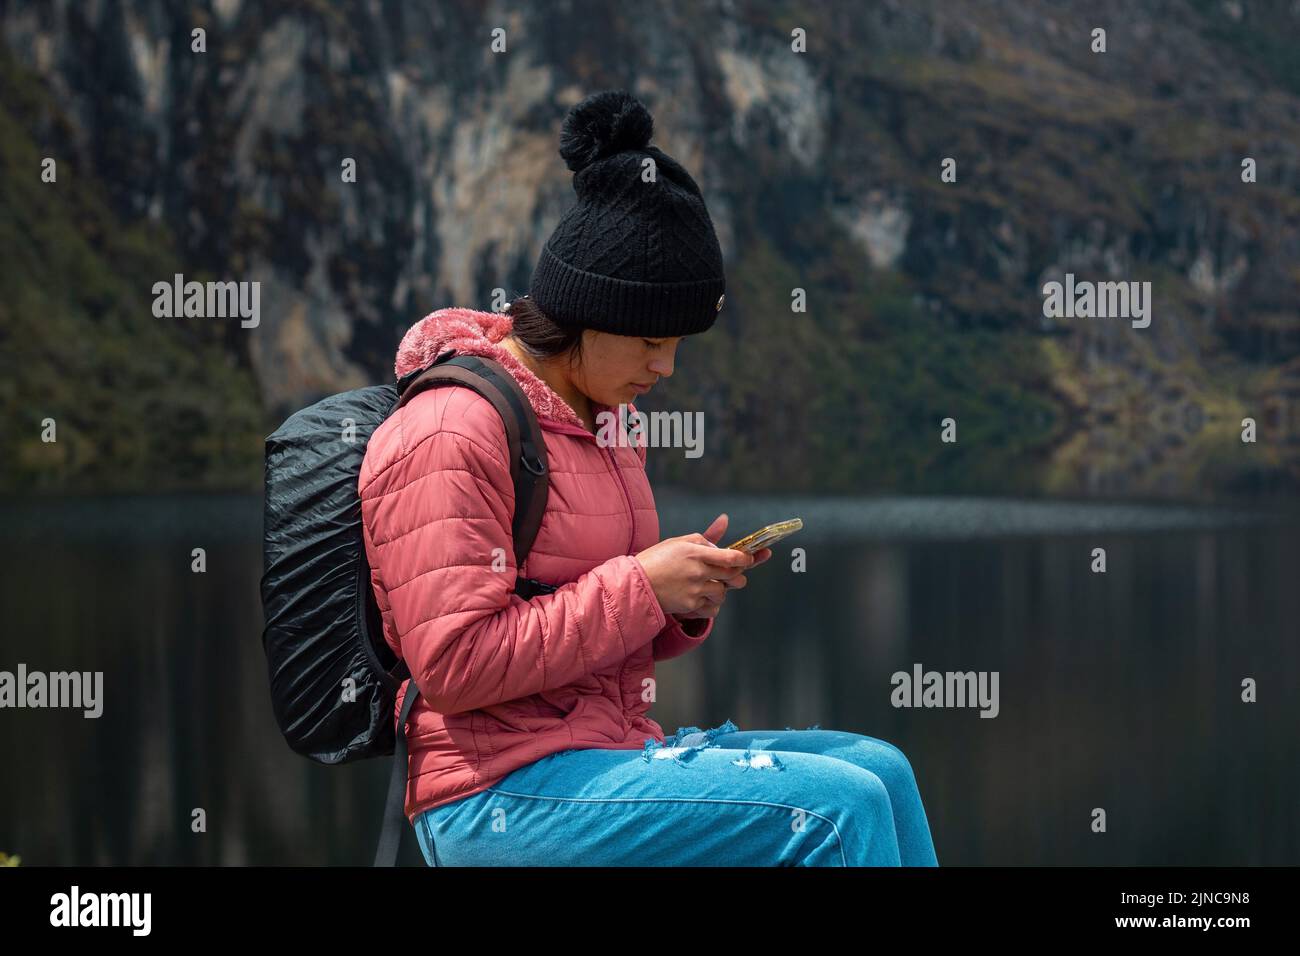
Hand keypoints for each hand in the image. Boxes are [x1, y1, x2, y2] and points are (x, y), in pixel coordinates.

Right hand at [635, 513, 761, 618]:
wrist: (636, 584)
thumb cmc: (657, 560)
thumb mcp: (679, 542)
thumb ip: (704, 536)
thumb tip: (725, 521)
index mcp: (695, 552)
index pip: (730, 557)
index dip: (745, 559)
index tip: (749, 559)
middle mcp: (697, 571)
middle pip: (732, 576)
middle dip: (738, 576)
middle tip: (736, 576)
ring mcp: (694, 590)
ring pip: (722, 593)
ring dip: (721, 590)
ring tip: (709, 587)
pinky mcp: (690, 606)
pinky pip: (712, 608)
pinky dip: (711, 605)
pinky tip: (702, 599)